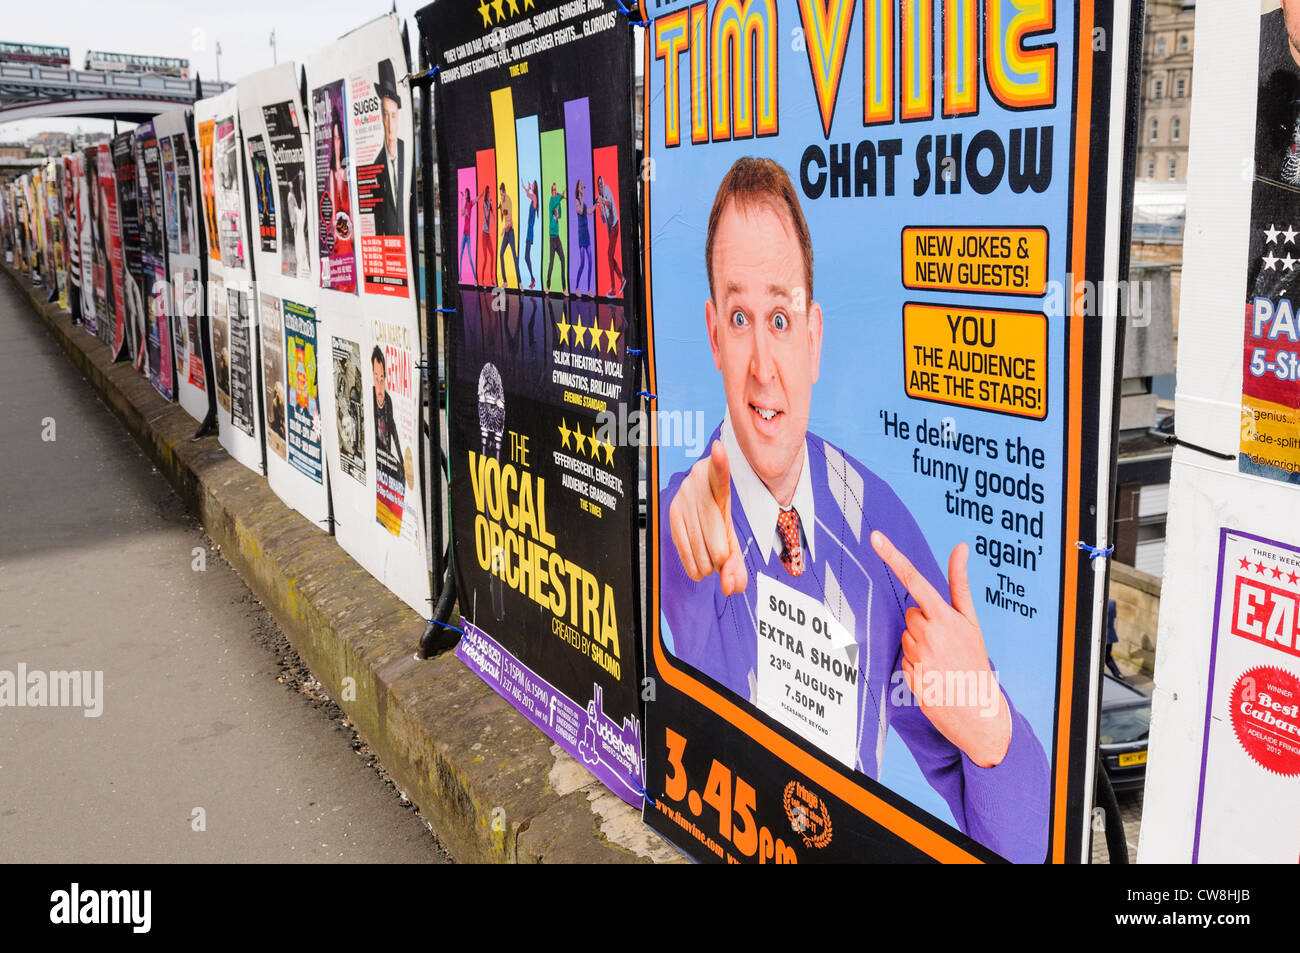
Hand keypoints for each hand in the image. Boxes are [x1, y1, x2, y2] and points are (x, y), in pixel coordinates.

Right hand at [668, 440, 746, 595]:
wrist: (698, 494)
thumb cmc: (719, 515)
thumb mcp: (732, 534)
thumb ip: (736, 564)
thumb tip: (730, 588)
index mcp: (720, 484)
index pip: (721, 474)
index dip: (720, 463)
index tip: (719, 449)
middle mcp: (699, 487)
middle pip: (714, 535)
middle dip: (721, 558)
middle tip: (723, 557)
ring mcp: (683, 499)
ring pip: (698, 546)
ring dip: (707, 564)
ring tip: (711, 559)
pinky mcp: (671, 513)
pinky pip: (682, 548)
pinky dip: (693, 565)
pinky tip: (700, 570)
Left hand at [870, 530, 1010, 766]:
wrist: (978, 708)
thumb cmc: (974, 659)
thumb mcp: (971, 620)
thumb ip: (960, 582)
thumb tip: (960, 545)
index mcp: (946, 617)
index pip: (915, 580)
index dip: (893, 556)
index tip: (875, 537)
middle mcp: (929, 633)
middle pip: (910, 613)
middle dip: (923, 622)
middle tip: (945, 641)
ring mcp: (918, 655)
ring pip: (906, 635)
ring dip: (919, 644)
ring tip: (941, 659)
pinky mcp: (909, 675)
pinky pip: (903, 658)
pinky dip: (915, 663)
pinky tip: (933, 673)